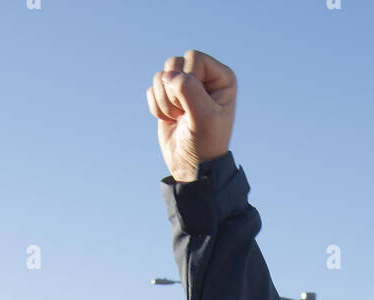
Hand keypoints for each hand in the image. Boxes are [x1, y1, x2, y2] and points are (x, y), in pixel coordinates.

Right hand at [146, 50, 236, 182]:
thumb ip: (188, 89)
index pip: (194, 58)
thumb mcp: (203, 117)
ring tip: (179, 118)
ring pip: (161, 76)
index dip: (189, 79)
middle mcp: (204, 78)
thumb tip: (167, 75)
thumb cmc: (205, 143)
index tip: (196, 104)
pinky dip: (157, 108)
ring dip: (164, 101)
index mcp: (221, 78)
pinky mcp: (168, 98)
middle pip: (174, 62)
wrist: (192, 167)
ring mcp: (184, 87)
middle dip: (173, 91)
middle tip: (185, 112)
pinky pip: (152, 89)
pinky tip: (171, 121)